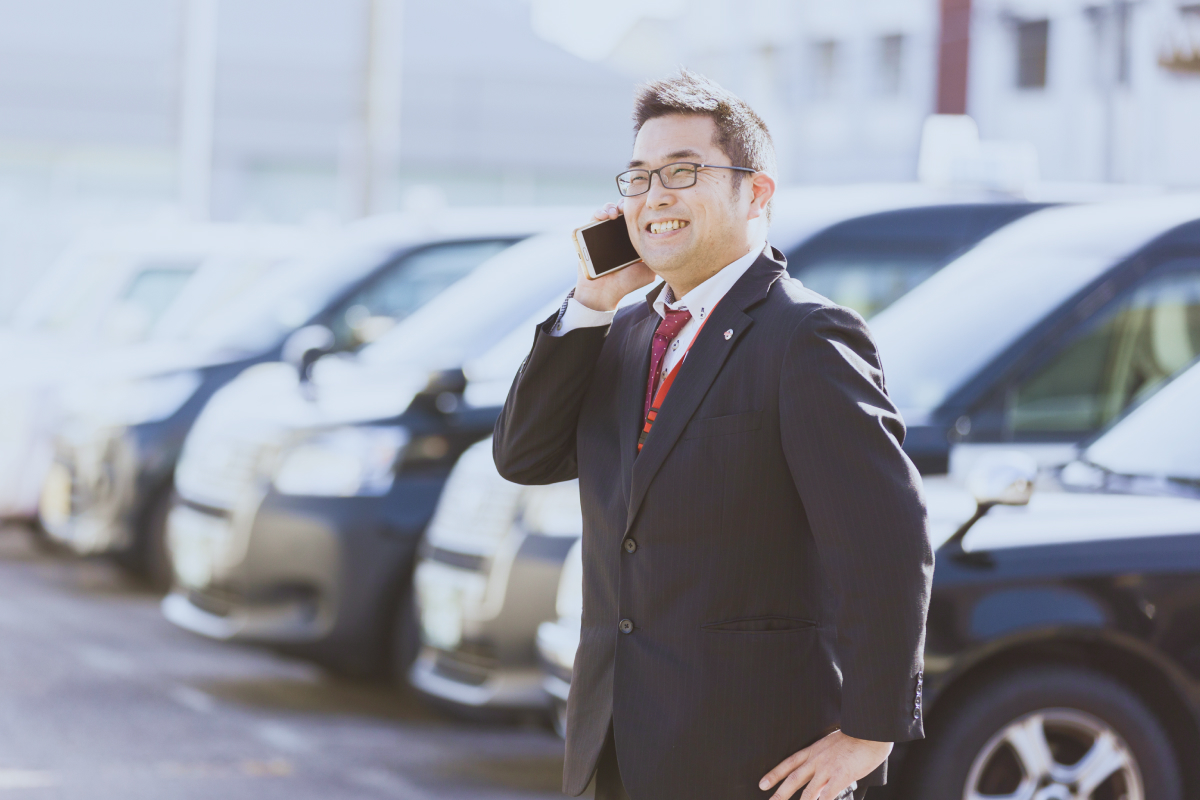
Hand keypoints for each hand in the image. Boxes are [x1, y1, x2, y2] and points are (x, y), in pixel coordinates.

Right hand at [573, 201, 655, 312]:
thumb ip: (659, 258)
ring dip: (612, 206)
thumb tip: (674, 247)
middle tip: (628, 207)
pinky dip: (599, 213)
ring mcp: (604, 232)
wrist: (606, 292)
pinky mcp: (589, 234)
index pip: (637, 216)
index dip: (640, 209)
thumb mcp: (649, 270)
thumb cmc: (627, 282)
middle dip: (626, 204)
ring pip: (609, 210)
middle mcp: (619, 232)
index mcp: (633, 237)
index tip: (644, 209)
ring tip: (615, 213)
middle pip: (623, 210)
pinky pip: (594, 218)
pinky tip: (604, 216)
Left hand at [759, 731, 891, 799]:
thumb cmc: (856, 736)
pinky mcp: (842, 775)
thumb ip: (825, 760)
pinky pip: (828, 794)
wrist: (869, 730)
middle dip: (780, 793)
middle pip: (793, 779)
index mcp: (814, 750)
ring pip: (808, 791)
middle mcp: (817, 760)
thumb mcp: (833, 744)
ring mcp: (828, 768)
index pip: (789, 763)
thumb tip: (822, 778)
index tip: (762, 784)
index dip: (774, 774)